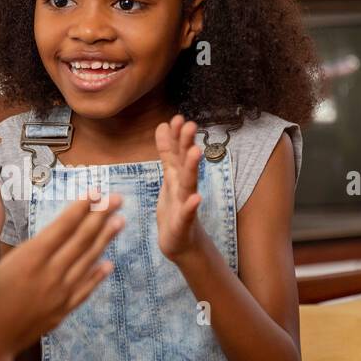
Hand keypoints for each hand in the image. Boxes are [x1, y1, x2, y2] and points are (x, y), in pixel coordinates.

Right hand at [0, 188, 124, 360]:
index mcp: (29, 261)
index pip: (62, 228)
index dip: (80, 208)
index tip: (96, 192)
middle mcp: (49, 277)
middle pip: (81, 242)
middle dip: (100, 218)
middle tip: (117, 198)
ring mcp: (57, 298)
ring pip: (87, 264)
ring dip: (104, 242)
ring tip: (119, 222)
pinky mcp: (57, 314)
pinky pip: (84, 291)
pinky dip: (97, 277)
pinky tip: (108, 267)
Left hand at [155, 114, 205, 261]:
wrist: (180, 243)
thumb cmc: (174, 209)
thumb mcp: (169, 177)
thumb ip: (168, 153)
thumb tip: (164, 125)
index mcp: (177, 177)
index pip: (176, 153)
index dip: (176, 137)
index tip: (177, 118)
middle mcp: (183, 187)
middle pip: (185, 163)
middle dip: (187, 144)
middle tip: (190, 125)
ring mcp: (185, 205)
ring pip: (188, 184)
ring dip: (192, 167)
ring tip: (195, 151)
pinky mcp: (184, 223)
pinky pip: (188, 213)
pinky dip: (191, 206)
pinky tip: (196, 198)